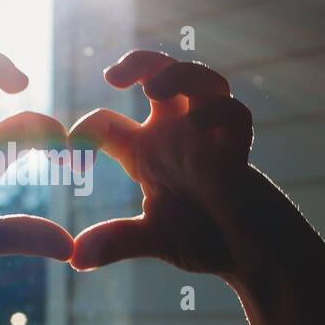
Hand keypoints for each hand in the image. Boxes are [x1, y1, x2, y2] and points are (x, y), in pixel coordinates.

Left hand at [69, 51, 265, 278]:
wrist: (253, 257)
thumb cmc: (205, 239)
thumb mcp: (154, 238)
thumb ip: (117, 241)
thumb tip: (74, 260)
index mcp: (148, 151)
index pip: (108, 124)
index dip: (86, 131)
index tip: (70, 152)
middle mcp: (177, 135)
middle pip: (161, 74)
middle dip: (139, 63)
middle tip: (113, 76)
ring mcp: (210, 139)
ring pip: (201, 81)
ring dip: (179, 75)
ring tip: (153, 90)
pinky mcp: (239, 152)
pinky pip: (235, 116)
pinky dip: (218, 113)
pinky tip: (196, 125)